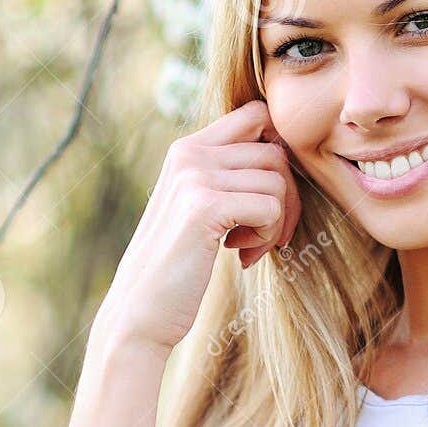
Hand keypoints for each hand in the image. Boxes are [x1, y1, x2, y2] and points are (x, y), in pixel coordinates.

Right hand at [91, 98, 303, 356]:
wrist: (140, 310)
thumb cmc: (177, 265)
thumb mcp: (198, 208)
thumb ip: (229, 177)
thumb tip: (286, 161)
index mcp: (187, 148)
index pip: (257, 115)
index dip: (281, 152)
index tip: (271, 196)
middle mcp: (190, 153)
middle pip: (276, 153)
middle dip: (287, 199)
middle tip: (267, 236)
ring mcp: (195, 177)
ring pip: (278, 182)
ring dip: (277, 223)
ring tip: (248, 248)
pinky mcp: (204, 207)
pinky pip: (271, 207)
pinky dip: (268, 237)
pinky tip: (241, 256)